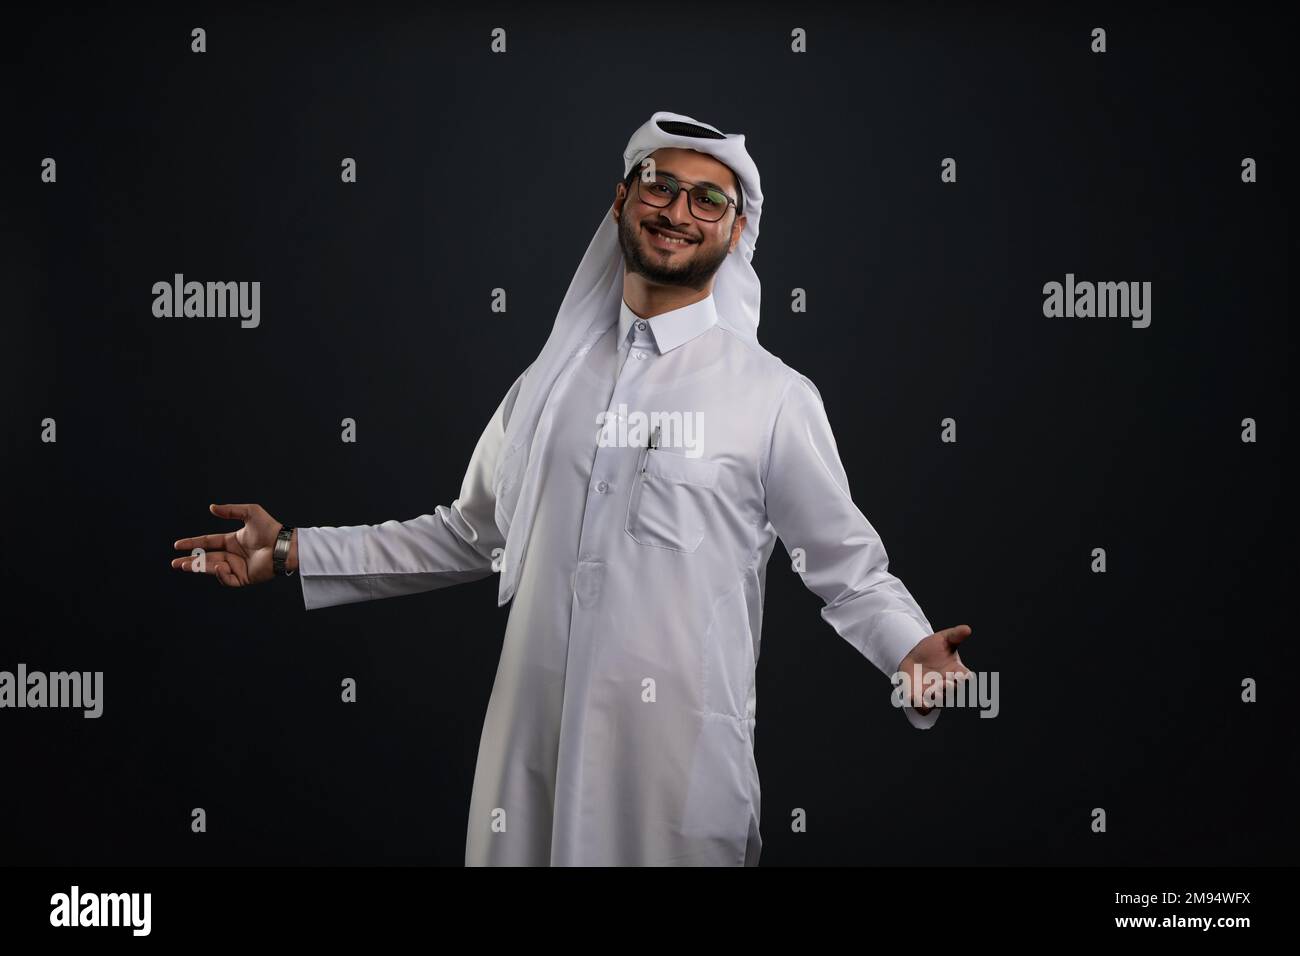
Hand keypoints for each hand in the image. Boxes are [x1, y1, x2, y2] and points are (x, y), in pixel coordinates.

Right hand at [171, 503, 286, 586]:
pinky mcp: (244, 578)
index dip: (192, 543)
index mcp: (232, 541)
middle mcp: (233, 555)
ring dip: (199, 567)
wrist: (284, 545)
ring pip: (213, 569)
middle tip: (175, 564)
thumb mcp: (249, 513)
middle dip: (190, 561)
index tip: (177, 545)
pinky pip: (228, 579)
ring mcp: (238, 567)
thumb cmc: (270, 528)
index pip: (207, 543)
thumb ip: (230, 511)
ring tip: (186, 565)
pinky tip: (218, 566)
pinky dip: (220, 574)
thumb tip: (211, 507)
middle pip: (206, 558)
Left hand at [898, 624, 973, 714]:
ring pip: (938, 702)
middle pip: (953, 692)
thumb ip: (955, 635)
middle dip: (950, 688)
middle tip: (945, 682)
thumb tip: (967, 628)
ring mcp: (935, 694)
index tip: (964, 675)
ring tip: (930, 691)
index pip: (965, 677)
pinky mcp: (921, 700)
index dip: (965, 677)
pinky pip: (923, 708)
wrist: (913, 657)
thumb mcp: (943, 639)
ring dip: (935, 698)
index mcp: (957, 672)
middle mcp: (948, 686)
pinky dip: (920, 705)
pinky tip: (914, 698)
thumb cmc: (933, 649)